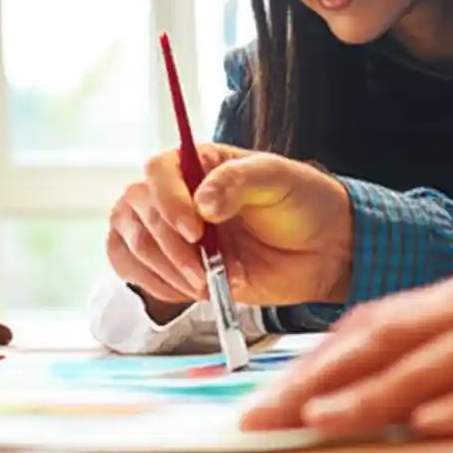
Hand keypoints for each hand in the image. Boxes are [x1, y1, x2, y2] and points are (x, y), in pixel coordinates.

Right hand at [105, 143, 353, 307]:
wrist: (321, 251)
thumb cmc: (302, 203)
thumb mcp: (278, 177)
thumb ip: (237, 181)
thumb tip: (202, 203)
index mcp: (196, 164)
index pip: (157, 171)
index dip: (168, 201)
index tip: (195, 230)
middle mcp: (175, 195)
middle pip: (137, 210)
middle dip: (169, 247)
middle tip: (202, 271)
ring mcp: (169, 232)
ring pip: (131, 244)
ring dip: (164, 270)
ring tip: (204, 283)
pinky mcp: (171, 265)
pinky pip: (133, 271)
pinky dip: (157, 286)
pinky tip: (192, 289)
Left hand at [241, 265, 452, 436]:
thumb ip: (445, 355)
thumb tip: (378, 395)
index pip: (373, 325)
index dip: (314, 361)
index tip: (266, 396)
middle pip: (390, 337)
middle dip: (320, 379)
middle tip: (266, 414)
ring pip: (442, 358)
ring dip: (378, 390)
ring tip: (324, 417)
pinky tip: (432, 425)